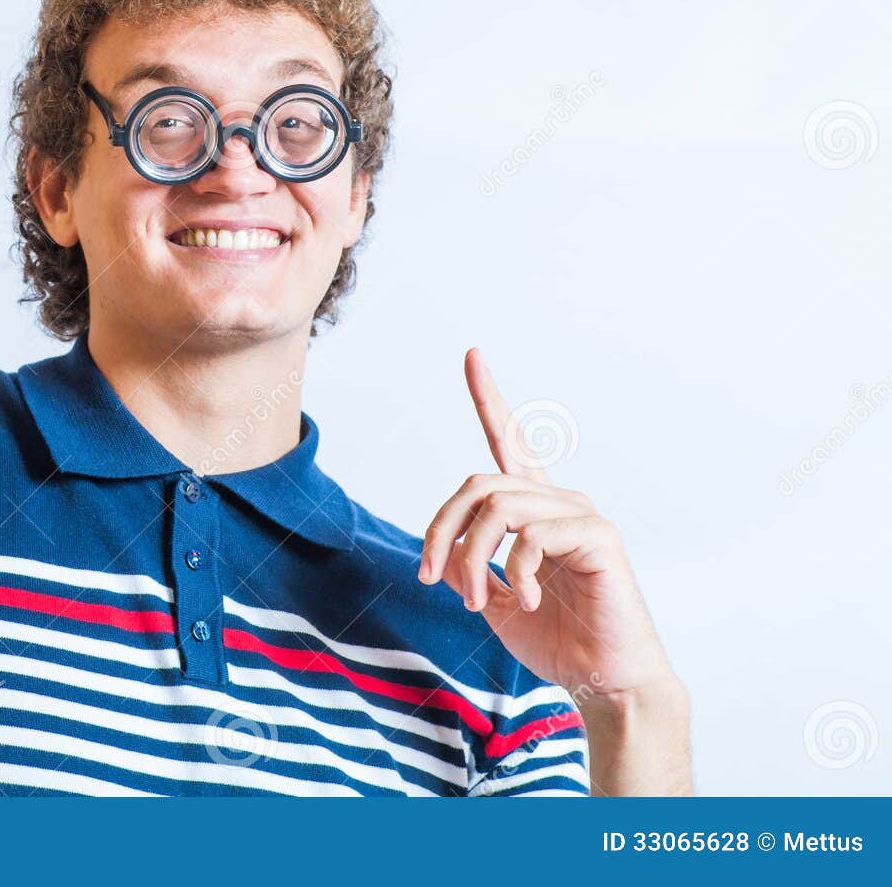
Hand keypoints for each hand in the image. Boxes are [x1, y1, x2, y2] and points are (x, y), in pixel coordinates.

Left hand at [417, 348, 675, 699]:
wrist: (604, 680)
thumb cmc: (557, 641)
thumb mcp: (493, 601)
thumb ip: (467, 568)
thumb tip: (441, 552)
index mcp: (533, 511)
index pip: (508, 443)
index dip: (489, 398)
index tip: (472, 355)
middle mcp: (557, 502)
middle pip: (477, 483)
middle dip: (440, 528)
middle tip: (431, 576)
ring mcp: (579, 515)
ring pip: (497, 506)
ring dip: (472, 557)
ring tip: (478, 600)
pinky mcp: (598, 537)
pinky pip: (533, 535)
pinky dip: (515, 573)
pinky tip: (530, 602)